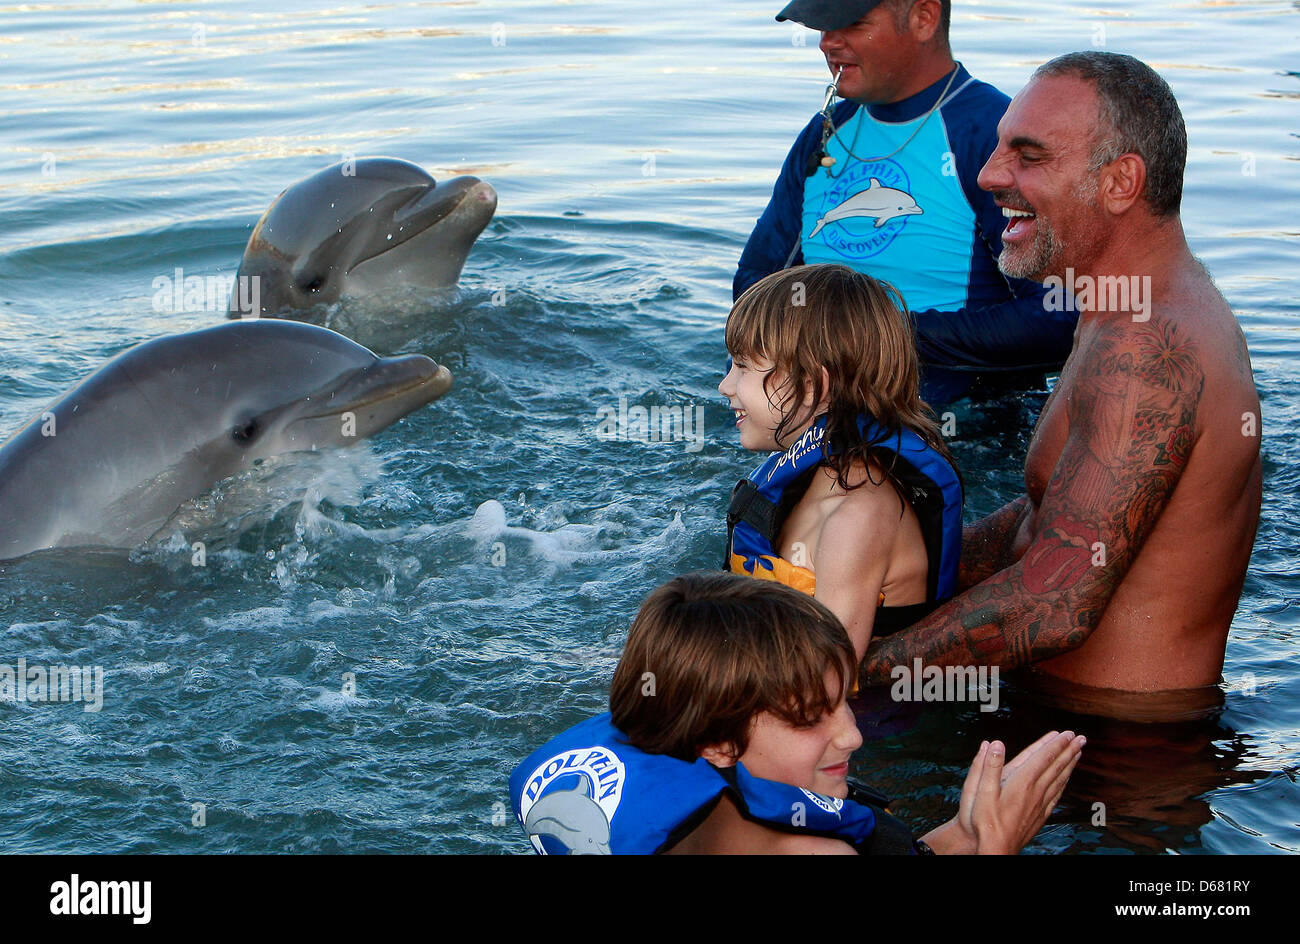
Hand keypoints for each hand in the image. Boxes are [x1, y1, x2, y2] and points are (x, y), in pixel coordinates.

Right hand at [956, 730, 1084, 854]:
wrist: (996, 849)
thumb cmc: (985, 821)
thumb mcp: (979, 791)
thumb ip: (988, 766)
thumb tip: (994, 744)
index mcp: (1021, 783)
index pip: (1043, 758)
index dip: (1055, 744)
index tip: (1066, 733)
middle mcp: (1035, 792)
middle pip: (1056, 766)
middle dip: (1068, 750)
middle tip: (1081, 738)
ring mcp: (1040, 804)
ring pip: (1060, 779)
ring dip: (1070, 764)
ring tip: (1078, 752)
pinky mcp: (1041, 815)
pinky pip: (1057, 794)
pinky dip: (1065, 782)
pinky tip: (1067, 779)